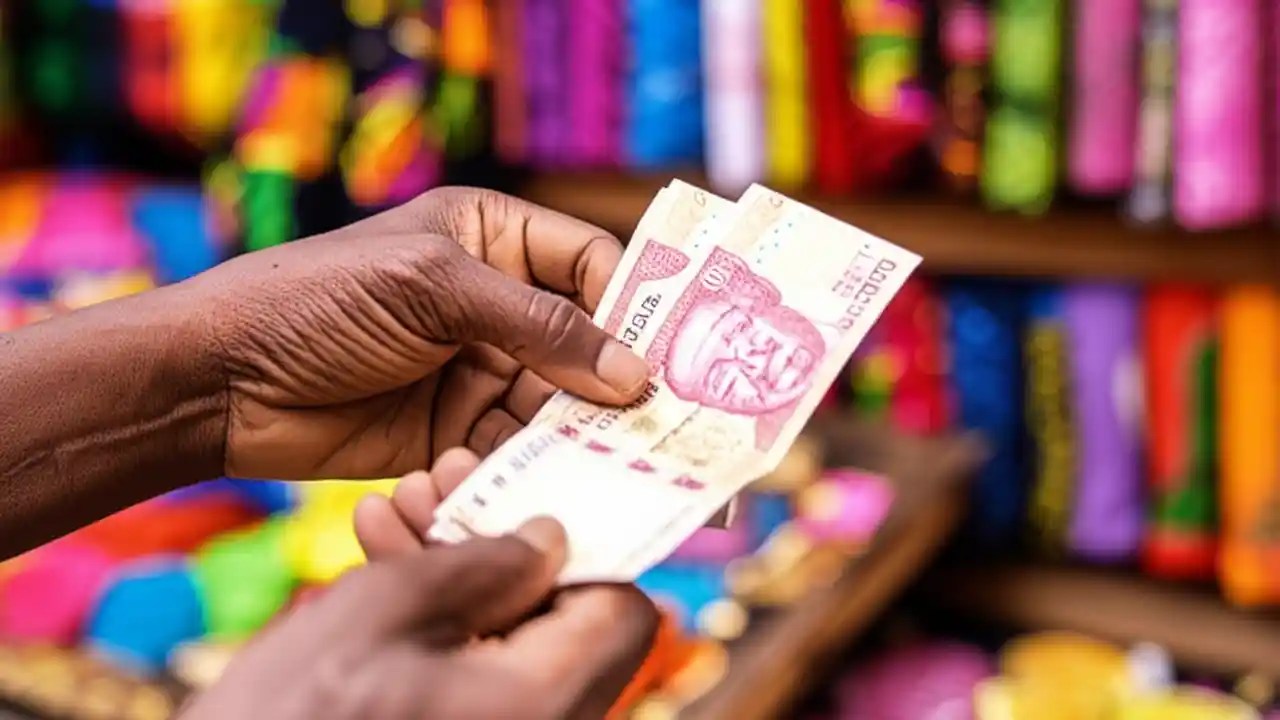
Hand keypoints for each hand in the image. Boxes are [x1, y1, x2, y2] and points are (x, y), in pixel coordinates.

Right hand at [180, 517, 657, 719]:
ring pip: (517, 647)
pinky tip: (382, 563)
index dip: (583, 545)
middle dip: (505, 547)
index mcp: (542, 704)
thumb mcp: (382, 613)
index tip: (526, 500)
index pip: (622, 611)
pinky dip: (444, 628)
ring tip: (396, 509)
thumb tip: (552, 539)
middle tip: (441, 487)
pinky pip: (481, 682)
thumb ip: (484, 564)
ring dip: (464, 577)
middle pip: (568, 625)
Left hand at [191, 187, 648, 479]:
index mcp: (493, 238)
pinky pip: (517, 451)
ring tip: (633, 471)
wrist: (221, 382)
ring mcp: (477, 371)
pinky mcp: (456, 432)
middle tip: (676, 429)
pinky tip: (560, 491)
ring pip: (559, 407)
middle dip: (623, 384)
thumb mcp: (433, 290)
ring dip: (587, 437)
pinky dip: (537, 471)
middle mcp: (496, 304)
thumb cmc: (318, 301)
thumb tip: (634, 373)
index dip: (636, 305)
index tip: (679, 354)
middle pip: (587, 345)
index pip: (591, 265)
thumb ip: (538, 328)